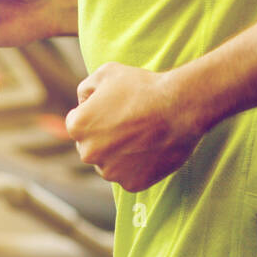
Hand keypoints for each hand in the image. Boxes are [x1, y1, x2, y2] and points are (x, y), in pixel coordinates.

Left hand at [63, 62, 202, 191]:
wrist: (179, 107)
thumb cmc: (143, 87)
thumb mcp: (106, 72)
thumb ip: (86, 88)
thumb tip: (83, 102)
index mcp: (77, 127)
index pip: (78, 123)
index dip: (97, 113)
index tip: (116, 109)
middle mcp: (88, 153)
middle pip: (92, 146)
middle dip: (104, 137)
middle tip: (130, 123)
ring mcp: (110, 172)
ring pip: (109, 164)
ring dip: (119, 154)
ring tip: (142, 136)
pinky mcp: (132, 184)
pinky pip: (129, 176)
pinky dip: (137, 167)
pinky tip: (150, 149)